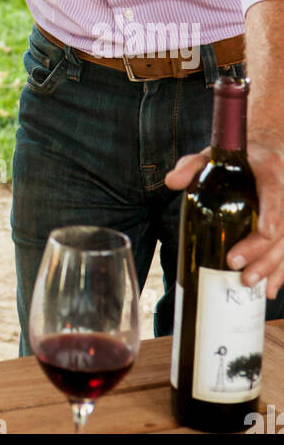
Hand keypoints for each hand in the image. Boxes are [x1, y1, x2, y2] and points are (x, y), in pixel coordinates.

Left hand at [166, 130, 283, 297]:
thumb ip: (191, 165)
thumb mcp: (211, 155)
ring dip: (272, 267)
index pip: (274, 193)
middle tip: (236, 266)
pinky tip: (269, 289)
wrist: (262, 154)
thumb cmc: (236, 157)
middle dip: (261, 251)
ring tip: (249, 283)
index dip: (273, 214)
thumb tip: (171, 182)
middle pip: (282, 227)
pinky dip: (281, 272)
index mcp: (270, 171)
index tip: (265, 233)